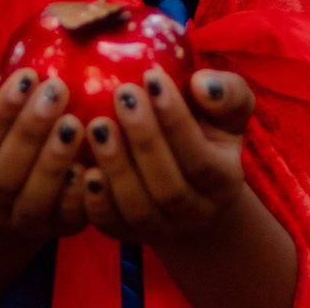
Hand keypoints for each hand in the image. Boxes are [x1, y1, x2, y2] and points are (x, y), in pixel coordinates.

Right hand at [0, 69, 87, 253]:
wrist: (22, 171)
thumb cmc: (2, 120)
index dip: (0, 114)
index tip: (27, 76)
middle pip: (4, 176)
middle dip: (31, 131)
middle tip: (56, 91)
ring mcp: (22, 220)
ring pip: (33, 201)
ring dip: (54, 162)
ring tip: (75, 124)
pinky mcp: (58, 227)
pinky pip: (67, 218)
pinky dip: (78, 196)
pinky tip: (91, 166)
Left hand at [79, 68, 254, 243]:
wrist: (185, 169)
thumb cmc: (205, 122)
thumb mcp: (226, 105)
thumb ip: (227, 91)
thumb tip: (203, 86)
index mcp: (224, 180)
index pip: (200, 157)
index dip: (176, 119)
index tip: (152, 77)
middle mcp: (197, 213)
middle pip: (169, 188)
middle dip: (144, 139)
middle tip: (122, 94)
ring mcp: (162, 228)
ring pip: (139, 210)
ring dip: (116, 167)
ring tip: (97, 125)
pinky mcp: (129, 233)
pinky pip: (111, 225)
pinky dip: (96, 200)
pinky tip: (82, 167)